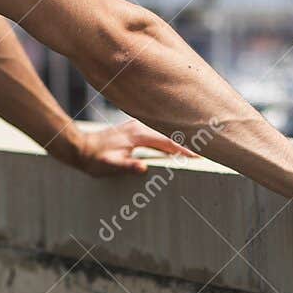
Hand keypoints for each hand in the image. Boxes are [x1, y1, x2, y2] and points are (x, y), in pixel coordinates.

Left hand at [61, 118, 202, 177]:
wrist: (80, 148)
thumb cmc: (95, 159)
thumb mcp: (110, 166)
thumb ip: (126, 166)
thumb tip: (143, 167)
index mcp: (139, 135)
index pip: (168, 142)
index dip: (186, 149)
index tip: (203, 155)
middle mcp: (140, 126)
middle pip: (171, 132)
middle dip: (190, 138)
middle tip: (212, 143)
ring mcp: (137, 125)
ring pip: (165, 129)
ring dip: (181, 135)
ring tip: (200, 140)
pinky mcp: (134, 128)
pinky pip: (158, 130)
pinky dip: (170, 134)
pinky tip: (177, 137)